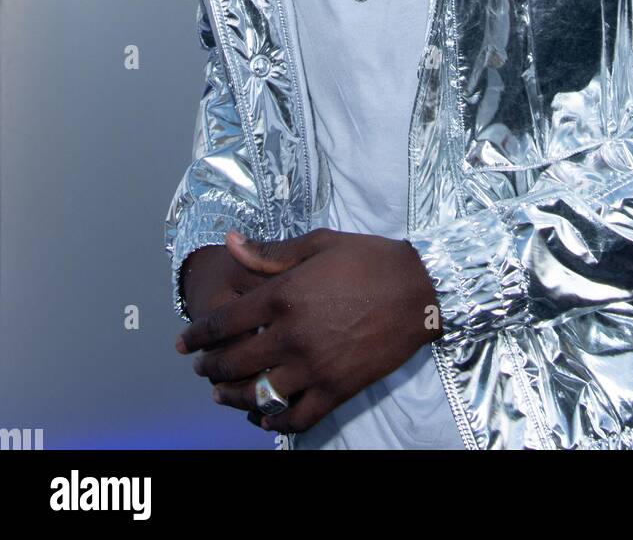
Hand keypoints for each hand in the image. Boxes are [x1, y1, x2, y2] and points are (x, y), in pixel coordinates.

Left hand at [175, 228, 443, 433]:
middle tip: (201, 368)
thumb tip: (229, 243)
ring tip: (221, 395)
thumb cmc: (368, 259)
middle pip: (233, 362)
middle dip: (209, 368)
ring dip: (233, 397)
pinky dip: (274, 422)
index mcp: (283, 296)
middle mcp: (292, 334)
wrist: (418, 289)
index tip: (182, 344)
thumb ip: (269, 252)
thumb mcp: (318, 244)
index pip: (223, 323)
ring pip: (258, 394)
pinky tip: (264, 417)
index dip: (196, 336)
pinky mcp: (337, 389)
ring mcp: (314, 367)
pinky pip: (296, 417)